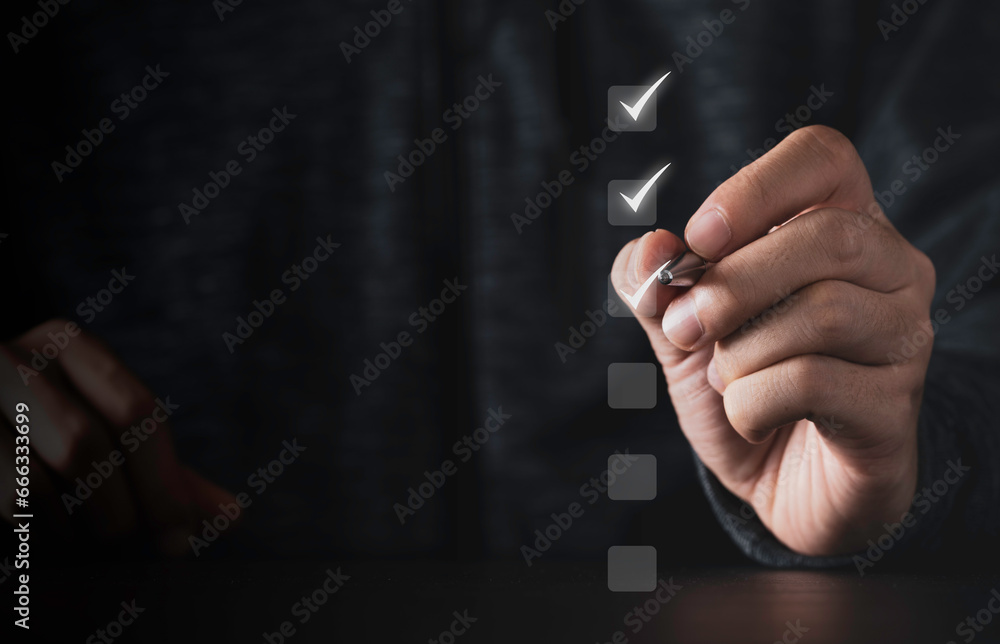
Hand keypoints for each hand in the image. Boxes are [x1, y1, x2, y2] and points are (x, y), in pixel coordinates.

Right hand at [0, 320, 235, 555]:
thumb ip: (160, 473)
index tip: (180, 541)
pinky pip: (4, 501)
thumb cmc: (32, 439)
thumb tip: (232, 516)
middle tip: (127, 546)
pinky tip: (34, 536)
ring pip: (33, 482)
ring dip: (66, 532)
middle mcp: (14, 355)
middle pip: (87, 445)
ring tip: (75, 541)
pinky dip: (26, 535)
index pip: (136, 411)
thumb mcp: (100, 440)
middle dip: (117, 512)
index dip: (165, 483)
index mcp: (69, 346)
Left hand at [611, 126, 935, 555]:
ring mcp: (905, 337)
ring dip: (740, 353)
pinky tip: (751, 417)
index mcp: (838, 226)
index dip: (755, 188)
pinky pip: (814, 383)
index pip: (823, 157)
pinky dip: (752, 403)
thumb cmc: (741, 385)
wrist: (778, 482)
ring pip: (824, 313)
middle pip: (829, 236)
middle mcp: (892, 269)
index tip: (700, 238)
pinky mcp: (897, 406)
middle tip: (685, 327)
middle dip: (734, 284)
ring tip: (725, 380)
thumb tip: (652, 248)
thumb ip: (655, 284)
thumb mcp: (680, 329)